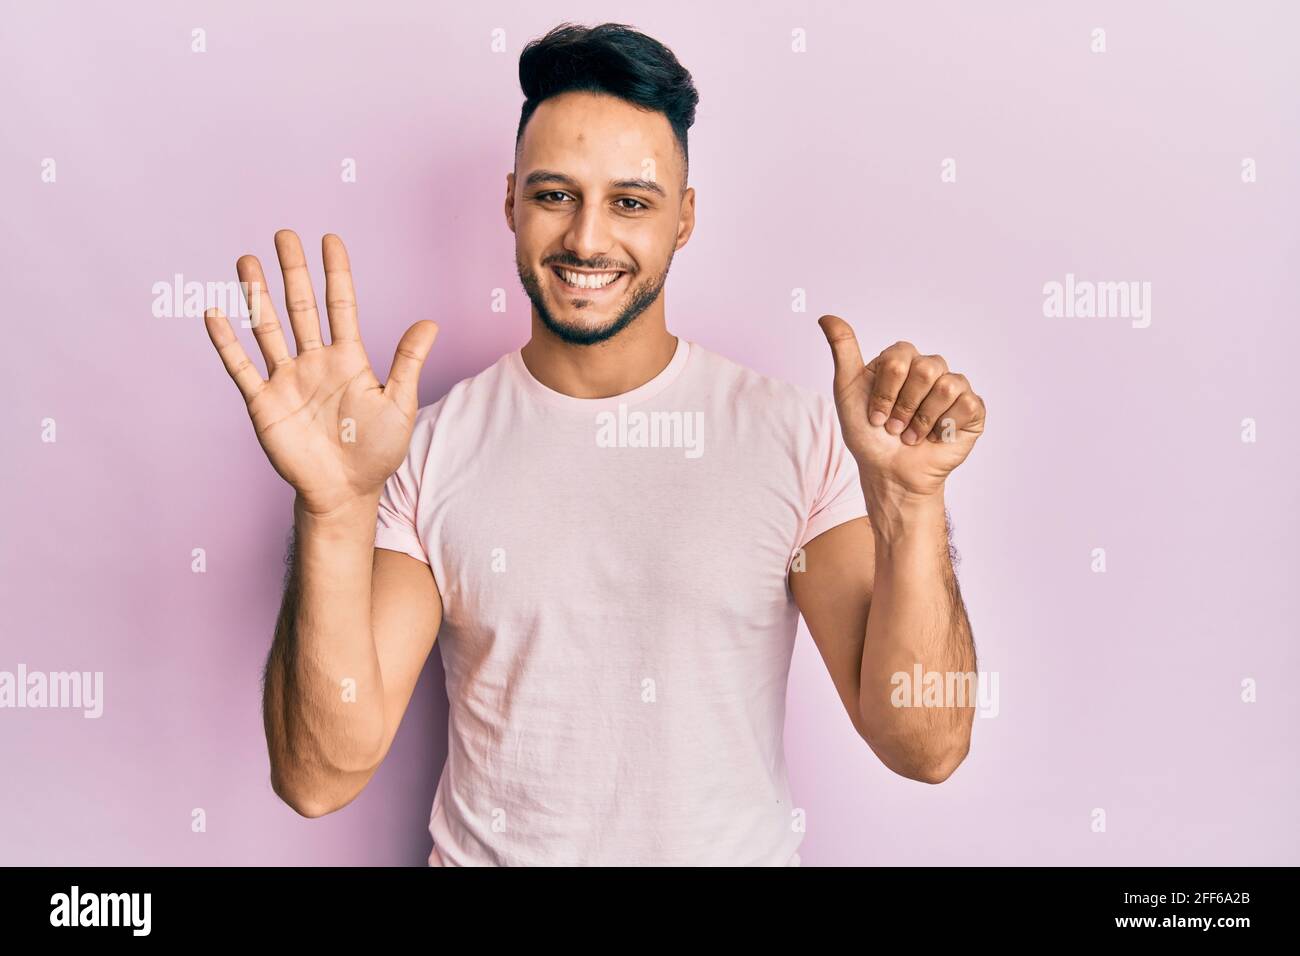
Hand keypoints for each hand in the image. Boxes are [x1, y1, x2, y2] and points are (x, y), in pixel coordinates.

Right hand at [203, 230, 438, 515]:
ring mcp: (286, 379)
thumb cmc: (376, 451)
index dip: (336, 273)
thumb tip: (430, 323)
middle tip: (284, 234)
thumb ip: (407, 362)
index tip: (330, 240)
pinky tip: (215, 312)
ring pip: (268, 328)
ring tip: (247, 261)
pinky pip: (240, 366)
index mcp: (348, 359)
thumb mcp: (399, 404)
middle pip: (301, 307)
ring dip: (256, 295)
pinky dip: (226, 342)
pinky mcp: (263, 402)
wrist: (344, 492)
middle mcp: (314, 362)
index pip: (341, 305)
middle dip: (293, 271)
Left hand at [819, 314, 984, 500]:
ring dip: (923, 420)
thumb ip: (843, 351)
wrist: (889, 472)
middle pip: (926, 369)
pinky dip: (946, 427)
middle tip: (894, 428)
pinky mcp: (972, 409)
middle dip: (904, 407)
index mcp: (903, 360)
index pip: (899, 357)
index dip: (886, 392)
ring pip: (947, 386)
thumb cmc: (868, 434)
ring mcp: (953, 387)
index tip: (875, 417)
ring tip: (911, 436)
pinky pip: (968, 405)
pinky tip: (936, 437)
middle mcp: (930, 368)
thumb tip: (826, 317)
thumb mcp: (847, 390)